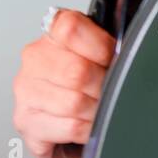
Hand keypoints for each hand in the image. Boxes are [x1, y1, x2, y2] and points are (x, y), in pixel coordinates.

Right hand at [12, 9, 115, 157]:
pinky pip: (71, 127)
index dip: (100, 47)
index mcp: (53, 34)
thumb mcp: (98, 55)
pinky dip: (88, 130)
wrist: (59, 118)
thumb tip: (130, 54)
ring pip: (74, 103)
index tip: (110, 59)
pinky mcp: (27, 121)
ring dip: (96, 111)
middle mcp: (35, 58)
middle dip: (103, 87)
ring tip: (98, 109)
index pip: (70, 28)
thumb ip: (109, 47)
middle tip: (108, 92)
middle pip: (77, 72)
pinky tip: (87, 125)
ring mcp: (27, 90)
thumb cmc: (82, 83)